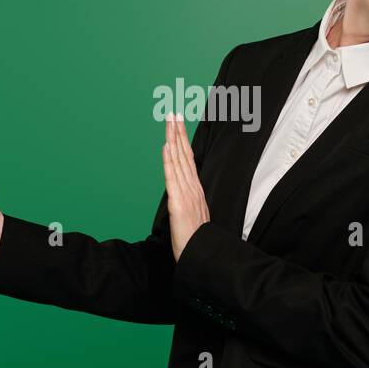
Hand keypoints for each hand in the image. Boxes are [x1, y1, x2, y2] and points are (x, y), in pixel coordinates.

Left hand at [162, 114, 209, 260]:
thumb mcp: (194, 214)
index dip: (183, 141)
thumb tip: (183, 191)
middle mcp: (192, 187)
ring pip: (178, 161)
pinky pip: (172, 178)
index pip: (188, 159)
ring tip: (170, 121)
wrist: (201, 254)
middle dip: (178, 132)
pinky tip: (167, 146)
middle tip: (174, 113)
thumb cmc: (196, 238)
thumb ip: (189, 200)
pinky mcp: (178, 203)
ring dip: (174, 139)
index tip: (179, 125)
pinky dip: (169, 161)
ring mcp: (186, 193)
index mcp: (195, 189)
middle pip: (184, 155)